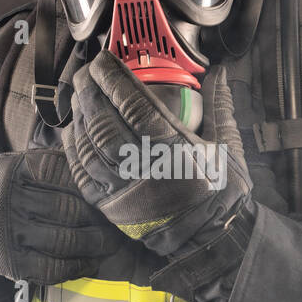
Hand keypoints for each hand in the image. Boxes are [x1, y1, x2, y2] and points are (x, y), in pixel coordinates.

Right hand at [0, 146, 123, 284]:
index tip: (113, 195)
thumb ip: (57, 164)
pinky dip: (77, 267)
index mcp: (16, 170)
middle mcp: (10, 201)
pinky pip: (52, 268)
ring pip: (64, 241)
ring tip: (112, 243)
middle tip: (120, 222)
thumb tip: (102, 169)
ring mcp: (10, 235)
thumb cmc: (10, 187)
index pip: (65, 177)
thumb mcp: (23, 164)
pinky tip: (91, 262)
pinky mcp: (12, 263)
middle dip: (100, 219)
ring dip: (95, 244)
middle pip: (68, 210)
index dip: (93, 188)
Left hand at [62, 51, 251, 253]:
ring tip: (78, 95)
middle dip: (90, 91)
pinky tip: (72, 131)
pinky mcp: (112, 207)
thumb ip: (220, 107)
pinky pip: (83, 174)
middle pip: (105, 122)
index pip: (133, 105)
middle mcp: (145, 167)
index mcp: (174, 149)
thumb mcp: (229, 148)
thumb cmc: (221, 195)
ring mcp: (124, 189)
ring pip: (91, 145)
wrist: (210, 242)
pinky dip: (74, 150)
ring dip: (80, 116)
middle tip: (85, 71)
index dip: (114, 79)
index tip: (104, 60)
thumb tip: (221, 72)